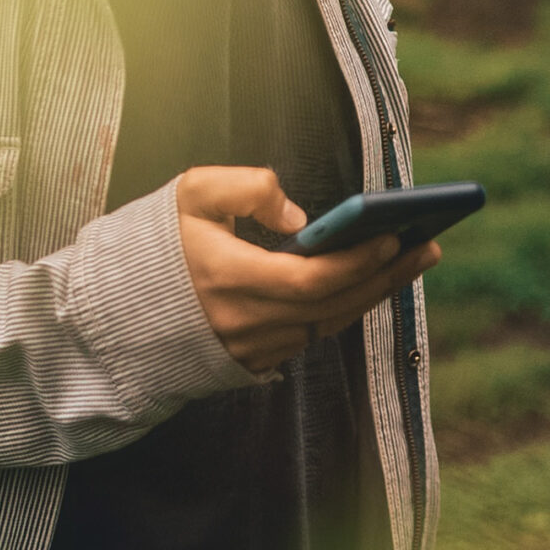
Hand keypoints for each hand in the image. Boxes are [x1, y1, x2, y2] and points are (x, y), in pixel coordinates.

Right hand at [177, 166, 440, 372]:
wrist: (122, 310)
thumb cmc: (157, 244)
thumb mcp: (192, 193)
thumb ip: (247, 189)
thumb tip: (301, 217)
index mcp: (229, 278)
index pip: (311, 279)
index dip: (356, 261)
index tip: (394, 236)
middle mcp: (245, 322)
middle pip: (334, 305)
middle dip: (385, 276)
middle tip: (427, 247)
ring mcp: (251, 347)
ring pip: (329, 325)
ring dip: (373, 295)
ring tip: (411, 262)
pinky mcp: (254, 360)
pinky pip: (312, 336)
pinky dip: (345, 311)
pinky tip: (368, 286)